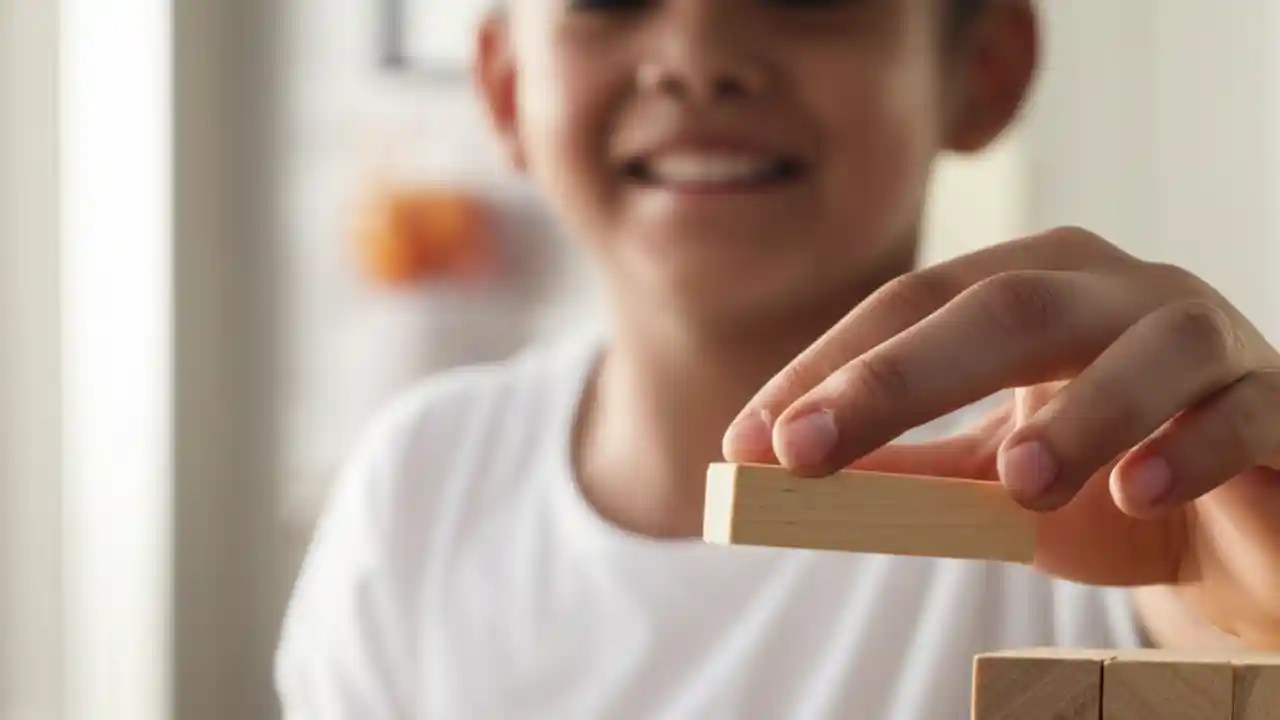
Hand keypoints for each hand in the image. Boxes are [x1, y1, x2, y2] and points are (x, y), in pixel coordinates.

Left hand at [723, 228, 1279, 642]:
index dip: (829, 370)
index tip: (750, 441)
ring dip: (1077, 413)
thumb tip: (786, 471)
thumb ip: (906, 469)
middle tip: (808, 448)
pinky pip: (1240, 411)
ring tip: (1018, 482)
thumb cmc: (1102, 488)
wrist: (1235, 528)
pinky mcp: (1277, 400)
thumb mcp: (989, 478)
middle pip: (1006, 306)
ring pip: (1145, 344)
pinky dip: (1191, 447)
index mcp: (1030, 288)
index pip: (912, 306)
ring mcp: (1203, 336)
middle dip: (898, 376)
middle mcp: (1112, 291)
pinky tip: (1140, 490)